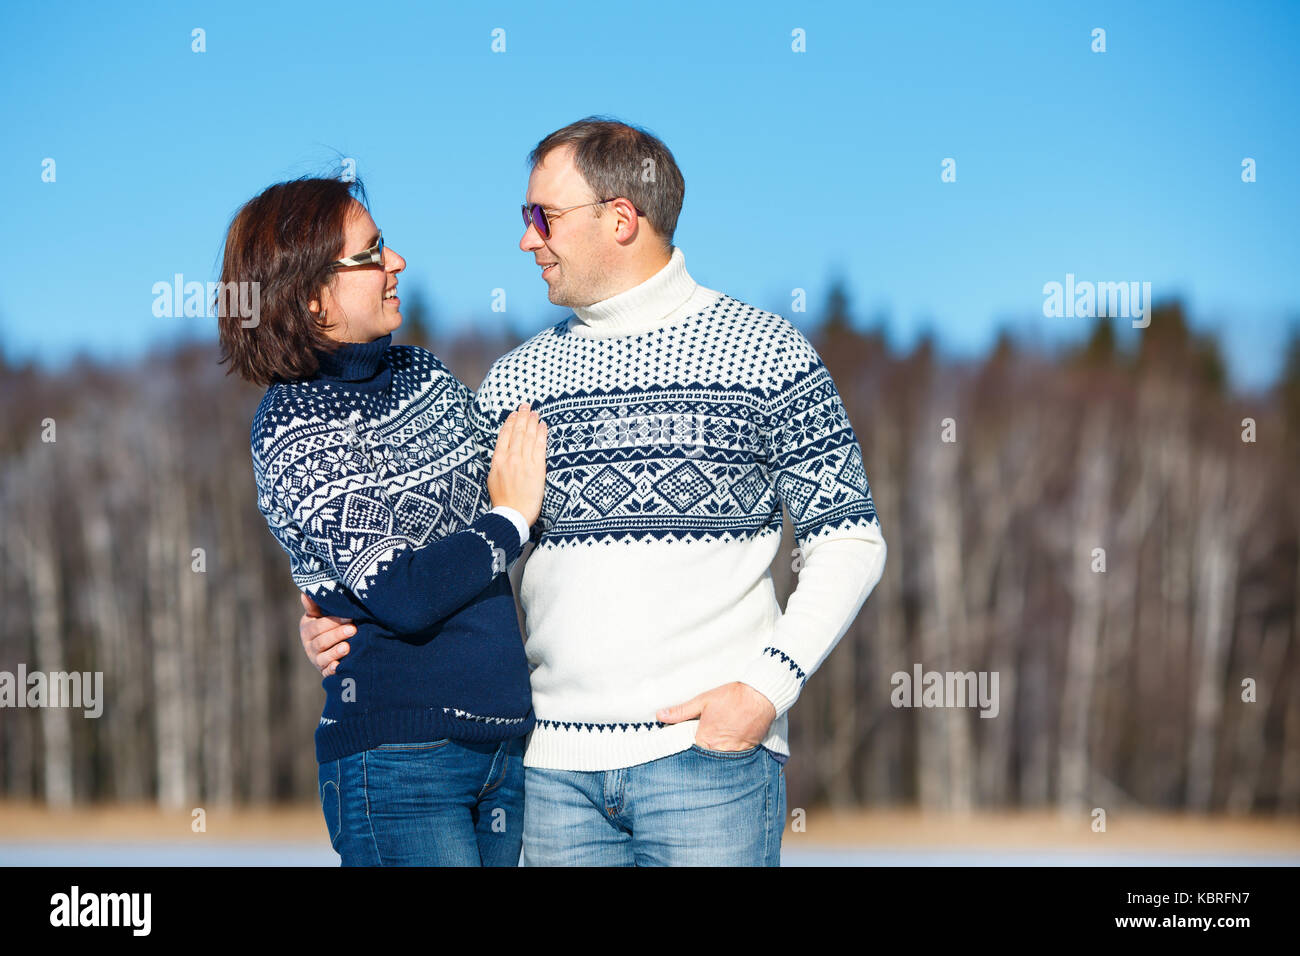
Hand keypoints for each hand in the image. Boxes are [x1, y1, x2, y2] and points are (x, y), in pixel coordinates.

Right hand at [299, 592, 353, 676]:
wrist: (334, 645)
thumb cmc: (329, 623)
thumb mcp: (320, 614)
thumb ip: (315, 605)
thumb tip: (305, 593)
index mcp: (307, 629)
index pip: (317, 626)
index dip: (332, 622)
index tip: (349, 617)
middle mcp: (309, 646)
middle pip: (322, 641)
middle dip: (337, 635)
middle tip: (353, 629)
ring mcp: (316, 660)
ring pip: (323, 657)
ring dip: (335, 652)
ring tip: (347, 647)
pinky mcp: (324, 671)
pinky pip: (327, 672)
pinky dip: (332, 670)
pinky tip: (339, 666)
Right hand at [487, 402, 547, 525]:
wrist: (512, 515)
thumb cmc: (503, 501)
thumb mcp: (492, 479)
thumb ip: (498, 464)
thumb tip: (502, 454)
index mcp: (498, 461)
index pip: (504, 436)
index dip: (509, 423)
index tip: (513, 414)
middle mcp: (510, 458)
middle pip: (517, 432)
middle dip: (521, 417)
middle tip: (525, 405)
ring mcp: (524, 462)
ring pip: (528, 436)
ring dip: (532, 422)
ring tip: (534, 412)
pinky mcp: (537, 468)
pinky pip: (540, 446)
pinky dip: (541, 434)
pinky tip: (543, 425)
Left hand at [657, 682, 776, 751]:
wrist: (760, 696)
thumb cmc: (732, 697)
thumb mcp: (703, 701)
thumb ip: (681, 711)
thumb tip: (660, 715)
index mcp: (705, 739)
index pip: (689, 753)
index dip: (684, 750)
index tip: (682, 748)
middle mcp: (719, 750)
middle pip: (704, 759)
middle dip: (700, 756)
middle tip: (699, 749)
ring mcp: (735, 753)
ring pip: (719, 760)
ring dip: (715, 756)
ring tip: (714, 746)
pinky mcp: (747, 751)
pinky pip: (734, 758)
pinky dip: (729, 754)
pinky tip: (727, 746)